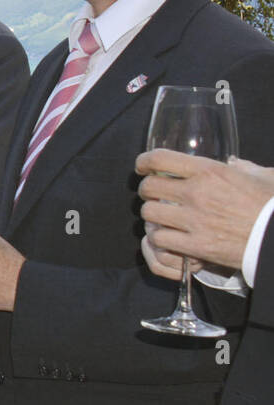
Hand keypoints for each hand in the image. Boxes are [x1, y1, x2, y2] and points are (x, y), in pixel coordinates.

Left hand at [136, 150, 273, 271]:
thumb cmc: (272, 205)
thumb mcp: (260, 176)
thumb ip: (242, 167)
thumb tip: (233, 163)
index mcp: (209, 171)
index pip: (159, 159)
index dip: (144, 162)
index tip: (143, 167)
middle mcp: (196, 193)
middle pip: (148, 187)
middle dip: (146, 190)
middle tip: (152, 195)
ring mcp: (194, 220)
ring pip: (149, 213)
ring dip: (152, 215)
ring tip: (160, 217)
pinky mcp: (196, 245)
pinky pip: (160, 238)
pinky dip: (159, 238)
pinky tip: (167, 237)